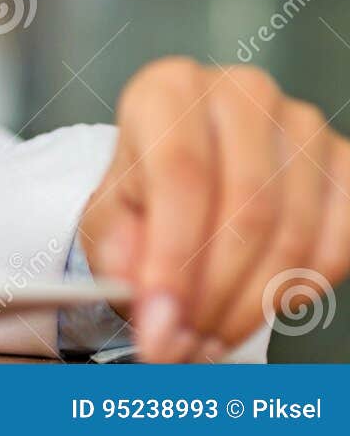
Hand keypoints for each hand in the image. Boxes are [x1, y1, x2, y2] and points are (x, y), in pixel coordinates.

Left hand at [80, 57, 349, 361]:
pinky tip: (259, 308)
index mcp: (169, 90)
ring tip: (211, 338)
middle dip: (213, 296)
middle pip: (245, 210)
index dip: (172, 260)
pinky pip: (337, 243)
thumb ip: (118, 249)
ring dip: (252, 305)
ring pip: (293, 234)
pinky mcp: (343, 162)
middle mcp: (240, 95)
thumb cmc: (145, 191)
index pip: (180, 176)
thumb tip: (142, 290)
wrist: (185, 178)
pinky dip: (297, 292)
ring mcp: (301, 125)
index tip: (160, 322)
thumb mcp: (109, 215)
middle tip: (184, 344)